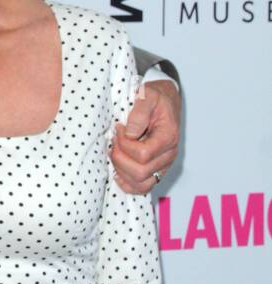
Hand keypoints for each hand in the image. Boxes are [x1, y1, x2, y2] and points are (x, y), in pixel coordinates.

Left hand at [110, 79, 180, 193]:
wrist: (165, 101)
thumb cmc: (157, 98)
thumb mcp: (148, 95)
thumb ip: (140, 112)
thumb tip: (130, 133)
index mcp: (168, 137)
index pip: (143, 154)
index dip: (125, 144)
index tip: (119, 128)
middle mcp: (168, 155)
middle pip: (140, 172)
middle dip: (120, 158)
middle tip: (114, 141)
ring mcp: (162, 165)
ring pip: (140, 183)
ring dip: (121, 171)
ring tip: (116, 152)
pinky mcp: (155, 170)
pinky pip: (142, 187)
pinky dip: (127, 183)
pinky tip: (118, 171)